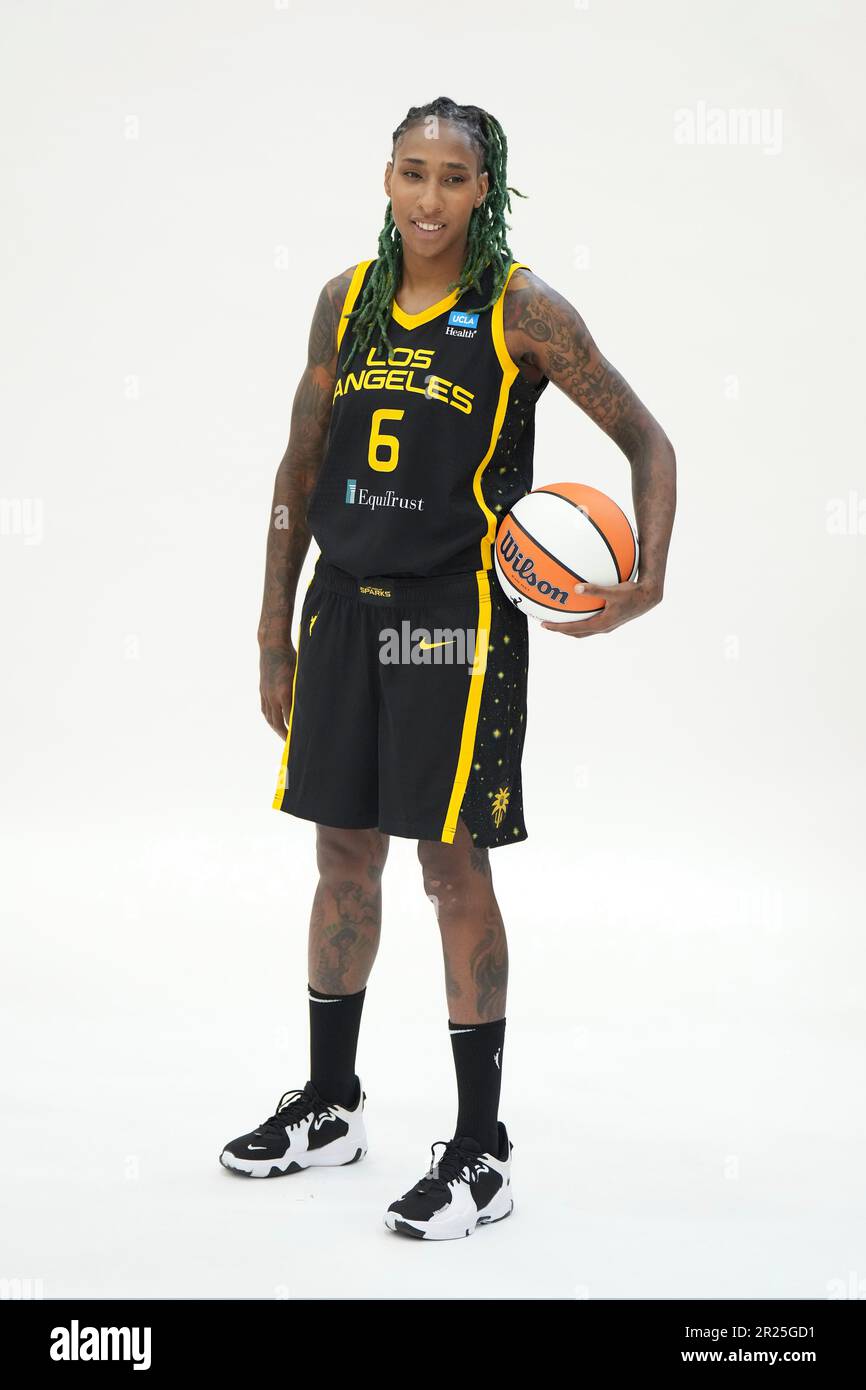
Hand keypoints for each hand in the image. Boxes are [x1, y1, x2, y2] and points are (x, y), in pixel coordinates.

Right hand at [260, 643, 295, 736]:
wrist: (272, 646)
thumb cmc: (292, 658)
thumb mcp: (300, 674)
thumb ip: (303, 690)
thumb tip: (313, 704)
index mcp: (284, 692)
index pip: (289, 717)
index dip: (295, 729)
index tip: (302, 736)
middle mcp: (273, 696)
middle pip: (277, 722)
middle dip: (285, 734)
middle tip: (292, 743)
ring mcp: (266, 694)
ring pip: (269, 717)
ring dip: (276, 728)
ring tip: (283, 735)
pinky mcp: (262, 691)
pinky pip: (265, 709)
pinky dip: (270, 718)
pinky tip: (274, 722)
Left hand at [541, 579, 661, 636]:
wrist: (648, 598)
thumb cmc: (631, 593)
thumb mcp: (613, 591)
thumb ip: (595, 590)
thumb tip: (576, 587)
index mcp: (600, 624)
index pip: (573, 629)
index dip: (558, 628)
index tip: (544, 625)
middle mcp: (602, 628)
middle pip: (576, 633)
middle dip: (561, 630)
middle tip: (547, 624)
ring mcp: (607, 625)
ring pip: (584, 630)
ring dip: (571, 627)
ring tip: (559, 619)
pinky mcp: (610, 620)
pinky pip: (591, 622)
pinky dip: (581, 619)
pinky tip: (579, 606)